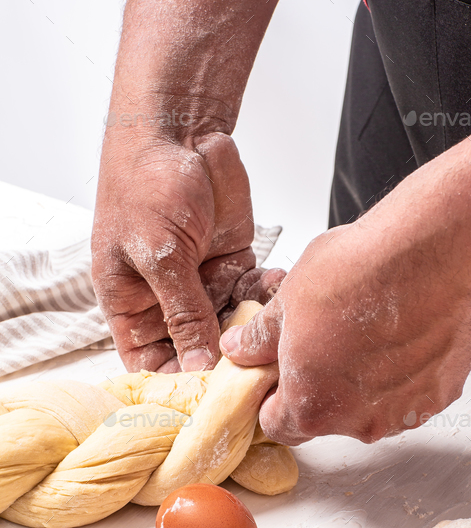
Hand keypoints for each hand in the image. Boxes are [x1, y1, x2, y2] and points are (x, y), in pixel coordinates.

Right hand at [92, 130, 280, 372]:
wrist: (179, 131)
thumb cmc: (147, 185)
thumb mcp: (160, 256)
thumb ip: (183, 312)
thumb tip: (198, 365)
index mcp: (131, 305)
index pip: (151, 363)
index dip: (177, 383)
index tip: (210, 396)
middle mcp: (166, 301)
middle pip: (196, 352)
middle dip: (225, 363)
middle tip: (257, 372)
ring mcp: (201, 284)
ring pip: (230, 327)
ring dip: (253, 329)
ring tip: (276, 327)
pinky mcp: (232, 265)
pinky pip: (253, 294)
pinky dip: (268, 294)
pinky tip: (280, 286)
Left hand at [219, 220, 470, 444]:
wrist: (433, 253)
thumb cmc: (359, 273)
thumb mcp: (287, 301)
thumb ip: (260, 339)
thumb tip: (240, 349)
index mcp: (311, 408)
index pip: (278, 425)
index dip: (274, 399)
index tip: (280, 374)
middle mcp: (359, 423)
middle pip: (329, 418)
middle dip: (322, 388)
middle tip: (326, 341)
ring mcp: (405, 413)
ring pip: (373, 407)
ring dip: (366, 382)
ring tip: (370, 331)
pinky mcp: (442, 394)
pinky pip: (413, 392)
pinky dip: (406, 372)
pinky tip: (405, 332)